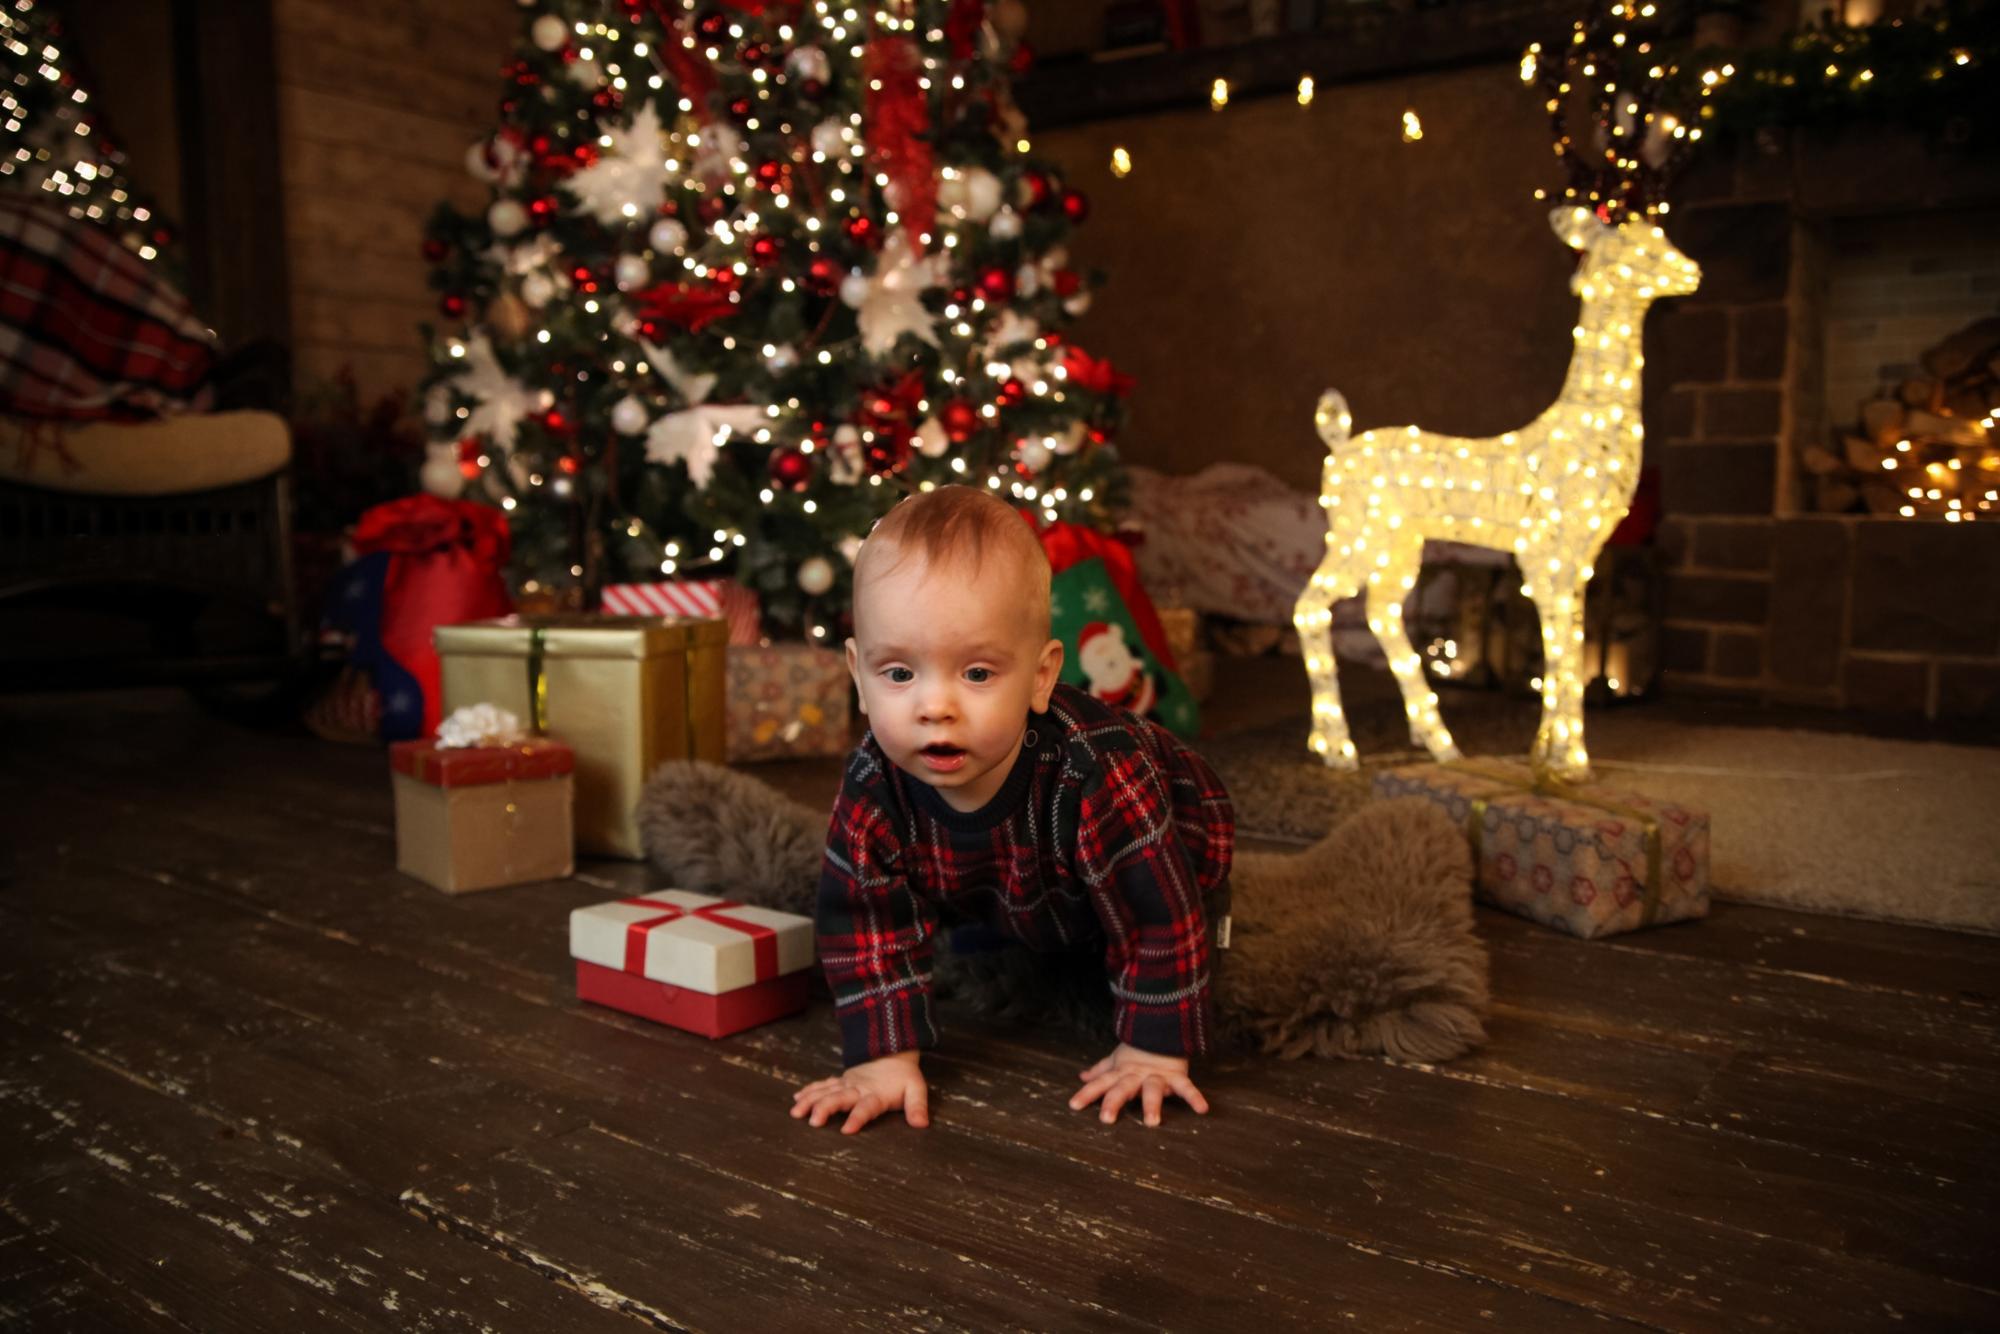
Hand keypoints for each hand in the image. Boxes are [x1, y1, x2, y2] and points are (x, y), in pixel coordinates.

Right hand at [790, 1051, 928, 1133]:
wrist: (893, 1051)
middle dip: (825, 1108)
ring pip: (825, 1091)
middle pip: (839, 1097)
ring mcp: (846, 1083)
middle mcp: (857, 1088)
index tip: (846, 1130)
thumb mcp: (916, 1089)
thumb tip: (922, 1124)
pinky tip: (796, 1099)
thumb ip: (917, 1106)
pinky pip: (822, 1085)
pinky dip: (809, 1091)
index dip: (857, 1117)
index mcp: (876, 1094)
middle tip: (813, 1121)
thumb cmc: (904, 1077)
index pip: (866, 1107)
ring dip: (810, 1100)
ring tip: (796, 1113)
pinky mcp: (840, 1081)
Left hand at [1069, 1043, 1210, 1126]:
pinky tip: (1202, 1109)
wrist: (1163, 1028)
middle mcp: (1136, 1075)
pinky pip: (1186, 1087)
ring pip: (1152, 1089)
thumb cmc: (1138, 1051)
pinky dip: (1194, 1097)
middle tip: (1106, 1119)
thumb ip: (1100, 1071)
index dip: (1087, 1093)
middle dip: (1114, 1102)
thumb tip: (1081, 1076)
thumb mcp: (1117, 1061)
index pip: (1101, 1083)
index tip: (1073, 1106)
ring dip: (1151, 1104)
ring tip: (1151, 1122)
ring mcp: (1156, 1075)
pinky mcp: (1176, 1075)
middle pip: (1122, 1088)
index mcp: (1121, 1072)